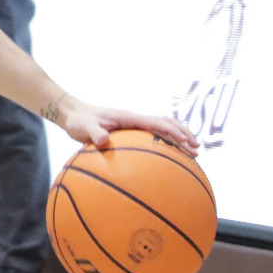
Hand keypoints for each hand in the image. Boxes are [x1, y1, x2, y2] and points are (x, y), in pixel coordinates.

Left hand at [47, 94, 199, 154]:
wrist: (74, 115)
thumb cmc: (79, 121)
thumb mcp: (84, 127)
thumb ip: (94, 134)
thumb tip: (103, 142)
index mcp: (129, 117)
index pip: (157, 123)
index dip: (172, 131)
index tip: (185, 140)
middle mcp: (136, 119)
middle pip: (166, 124)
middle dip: (183, 135)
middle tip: (197, 149)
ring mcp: (135, 125)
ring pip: (163, 129)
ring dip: (179, 138)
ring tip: (193, 151)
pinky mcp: (132, 132)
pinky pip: (153, 136)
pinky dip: (166, 143)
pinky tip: (171, 157)